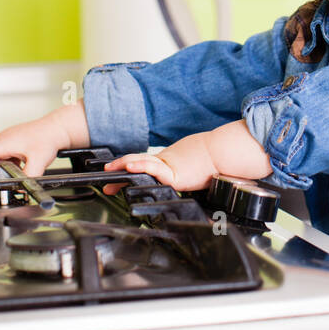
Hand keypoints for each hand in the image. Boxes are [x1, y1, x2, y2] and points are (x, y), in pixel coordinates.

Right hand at [0, 114, 64, 179]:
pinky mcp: (12, 140)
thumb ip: (28, 177)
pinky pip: (3, 153)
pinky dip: (5, 162)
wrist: (56, 128)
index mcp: (3, 143)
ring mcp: (7, 138)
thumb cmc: (47, 138)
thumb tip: (21, 188)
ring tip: (7, 175)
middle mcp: (2, 139)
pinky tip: (16, 167)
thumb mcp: (38, 162)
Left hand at [103, 132, 217, 194]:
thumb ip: (182, 170)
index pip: (144, 163)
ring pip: (142, 164)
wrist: (223, 153)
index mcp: (169, 162)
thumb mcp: (191, 165)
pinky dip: (141, 168)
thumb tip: (183, 175)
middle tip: (106, 174)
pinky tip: (131, 168)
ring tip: (111, 173)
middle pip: (137, 163)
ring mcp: (169, 167)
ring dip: (124, 168)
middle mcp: (166, 163)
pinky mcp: (175, 175)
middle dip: (119, 169)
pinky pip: (155, 171)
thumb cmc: (212, 160)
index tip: (116, 172)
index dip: (129, 166)